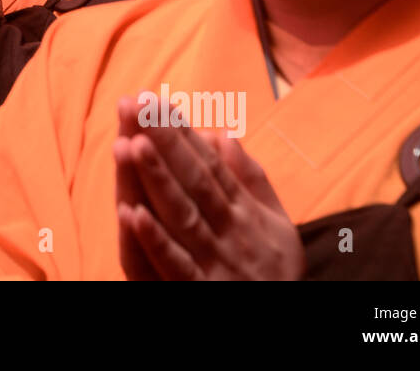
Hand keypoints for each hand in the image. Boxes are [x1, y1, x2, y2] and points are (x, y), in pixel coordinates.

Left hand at [113, 97, 304, 279]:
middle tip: (136, 103)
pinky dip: (156, 240)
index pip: (209, 164)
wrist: (287, 320)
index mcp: (244, 212)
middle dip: (164, 140)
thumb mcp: (277, 224)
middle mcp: (230, 231)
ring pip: (183, 214)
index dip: (181, 132)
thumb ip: (253, 180)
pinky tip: (131, 214)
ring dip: (158, 180)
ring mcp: (217, 261)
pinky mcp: (204, 291)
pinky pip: (177, 265)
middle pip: (194, 179)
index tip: (154, 99)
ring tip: (131, 143)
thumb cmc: (277, 272)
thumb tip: (226, 134)